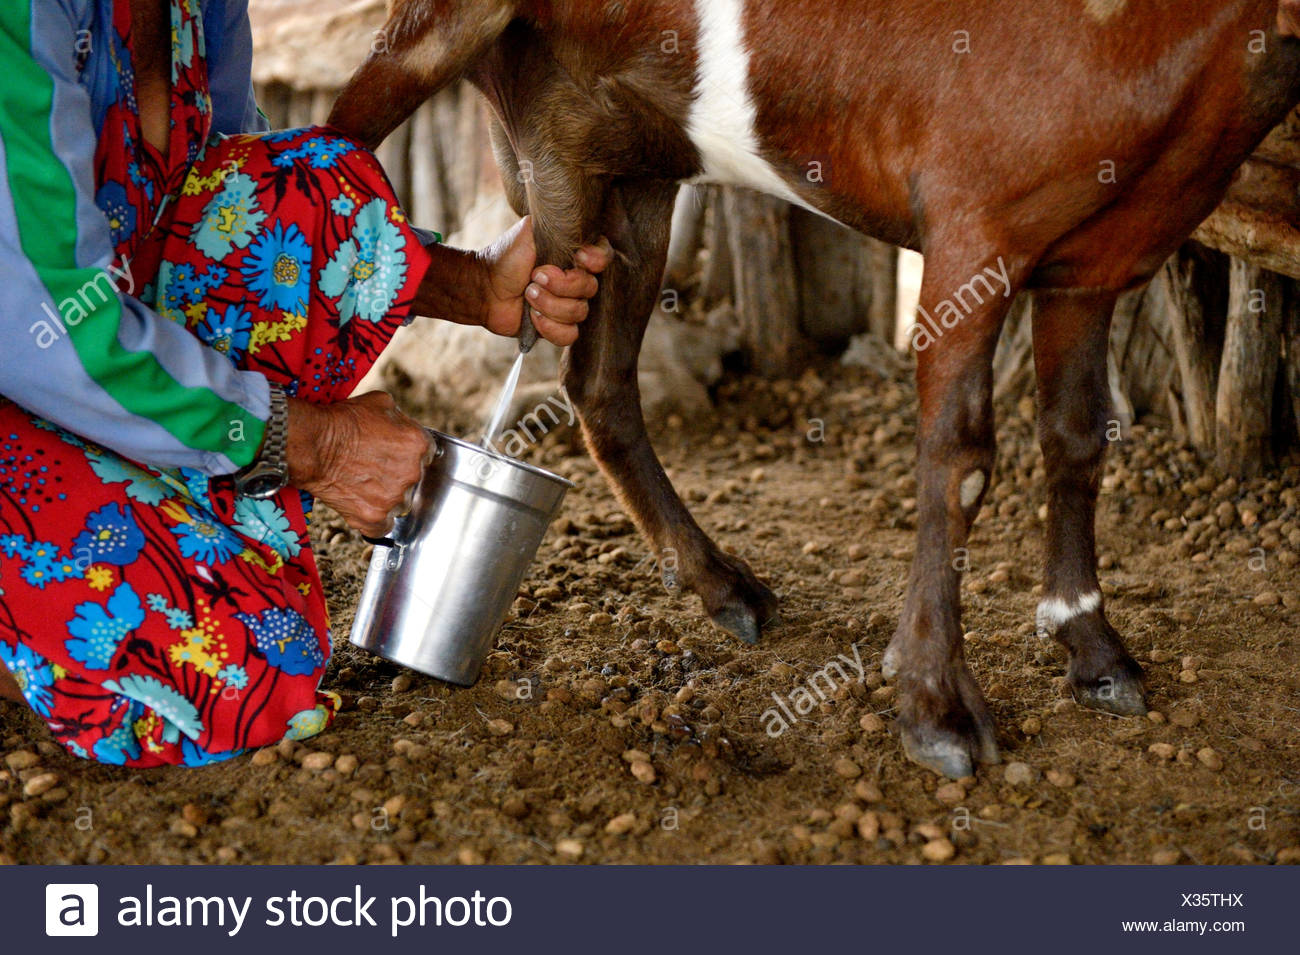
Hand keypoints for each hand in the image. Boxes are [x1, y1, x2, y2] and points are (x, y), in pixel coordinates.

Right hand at [286, 393, 431, 537]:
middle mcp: (412, 473)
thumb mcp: (381, 403)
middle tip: (372, 466)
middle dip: (397, 473)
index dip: (408, 453)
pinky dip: (374, 519)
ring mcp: (394, 498)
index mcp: (418, 444)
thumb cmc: (342, 421)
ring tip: (362, 483)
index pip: (426, 454)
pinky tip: (362, 505)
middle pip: (413, 479)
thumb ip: (401, 419)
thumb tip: (403, 426)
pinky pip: (383, 526)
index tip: (394, 454)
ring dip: (386, 496)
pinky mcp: (374, 517)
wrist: (313, 444)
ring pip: (399, 502)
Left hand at [478, 217, 613, 346]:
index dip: (596, 261)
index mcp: (573, 256)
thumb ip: (557, 225)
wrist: (484, 287)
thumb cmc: (506, 257)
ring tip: (528, 294)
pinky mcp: (558, 328)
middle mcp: (575, 280)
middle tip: (535, 276)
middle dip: (560, 284)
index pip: (604, 257)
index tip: (578, 259)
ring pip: (579, 312)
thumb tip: (579, 226)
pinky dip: (549, 327)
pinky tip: (532, 317)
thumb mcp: (530, 230)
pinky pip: (570, 335)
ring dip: (549, 304)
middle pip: (590, 288)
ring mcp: (568, 305)